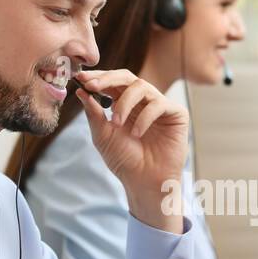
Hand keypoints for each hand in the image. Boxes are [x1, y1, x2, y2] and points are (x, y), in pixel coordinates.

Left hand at [77, 69, 188, 232]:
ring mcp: (160, 106)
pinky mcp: (176, 114)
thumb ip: (93, 113)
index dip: (97, 77)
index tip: (80, 78)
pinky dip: (144, 117)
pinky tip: (137, 134)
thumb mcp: (103, 135)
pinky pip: (158, 104)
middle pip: (127, 77)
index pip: (112, 82)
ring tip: (117, 123)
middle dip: (107, 79)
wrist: (144, 181)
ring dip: (125, 103)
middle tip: (93, 85)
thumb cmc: (125, 161)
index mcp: (125, 104)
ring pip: (142, 87)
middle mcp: (143, 101)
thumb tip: (81, 90)